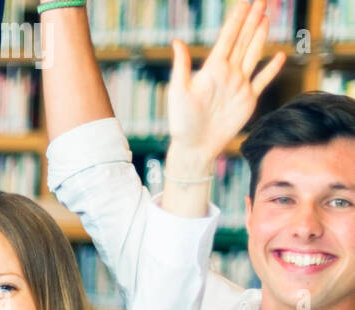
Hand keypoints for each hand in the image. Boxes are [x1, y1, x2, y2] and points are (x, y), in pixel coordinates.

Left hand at [168, 0, 283, 163]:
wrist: (195, 148)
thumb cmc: (182, 122)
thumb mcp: (178, 92)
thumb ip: (181, 66)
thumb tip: (177, 41)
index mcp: (213, 69)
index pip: (228, 38)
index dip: (237, 19)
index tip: (244, 3)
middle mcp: (228, 73)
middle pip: (243, 41)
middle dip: (252, 21)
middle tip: (261, 1)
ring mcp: (239, 86)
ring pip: (253, 54)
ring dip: (260, 37)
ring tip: (266, 19)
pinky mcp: (248, 100)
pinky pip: (262, 80)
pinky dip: (271, 69)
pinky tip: (278, 56)